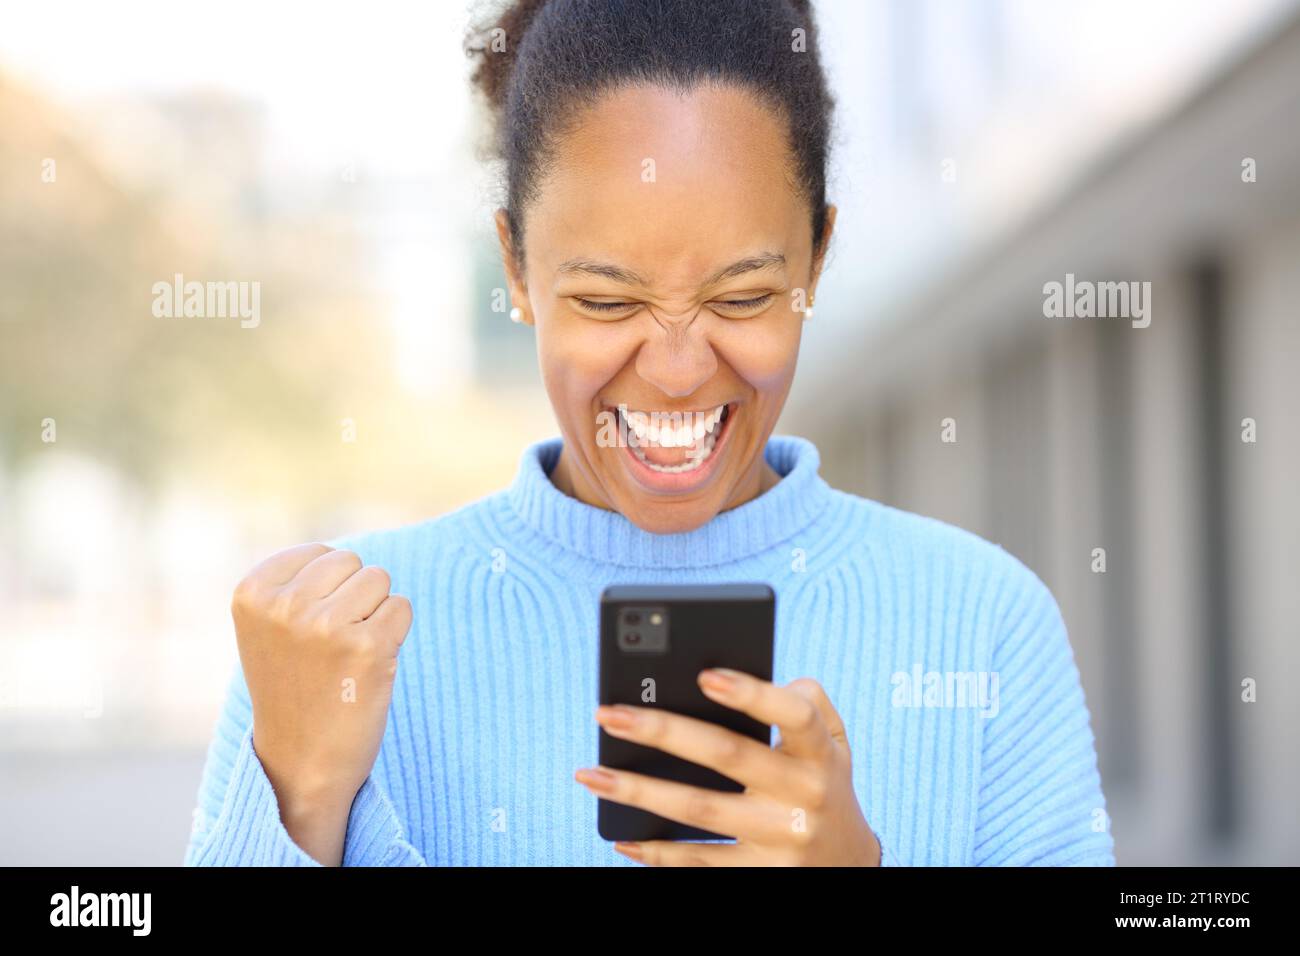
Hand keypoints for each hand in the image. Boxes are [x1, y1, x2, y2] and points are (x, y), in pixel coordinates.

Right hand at [231, 543, 411, 864]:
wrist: (302, 761)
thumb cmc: (293, 686)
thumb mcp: (270, 626)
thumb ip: (294, 583)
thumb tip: (343, 553)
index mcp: (252, 593)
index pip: (320, 553)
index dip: (325, 590)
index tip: (306, 634)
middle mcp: (285, 606)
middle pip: (351, 562)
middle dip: (353, 596)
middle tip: (331, 646)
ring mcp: (326, 626)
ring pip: (379, 580)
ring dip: (374, 613)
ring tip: (348, 655)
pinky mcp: (368, 646)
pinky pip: (401, 607)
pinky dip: (394, 634)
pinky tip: (368, 666)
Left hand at [576, 669, 880, 865]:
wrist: (849, 866)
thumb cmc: (823, 783)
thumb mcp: (833, 743)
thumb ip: (807, 701)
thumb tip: (746, 676)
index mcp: (820, 752)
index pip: (794, 715)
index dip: (751, 694)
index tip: (705, 674)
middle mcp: (804, 794)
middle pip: (727, 754)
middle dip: (663, 731)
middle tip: (609, 713)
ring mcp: (782, 838)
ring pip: (700, 810)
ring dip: (639, 790)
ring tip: (591, 773)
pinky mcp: (762, 875)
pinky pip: (701, 864)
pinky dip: (659, 854)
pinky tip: (623, 839)